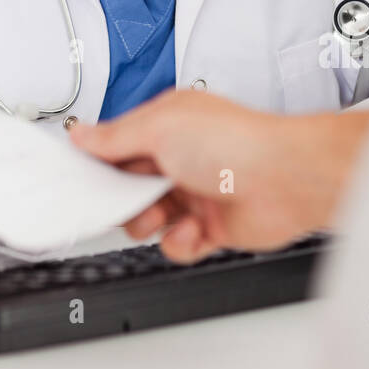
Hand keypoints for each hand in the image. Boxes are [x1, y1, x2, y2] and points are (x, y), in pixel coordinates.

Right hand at [69, 89, 368, 261]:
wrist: (285, 179)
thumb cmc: (235, 142)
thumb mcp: (159, 128)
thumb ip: (115, 137)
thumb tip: (82, 134)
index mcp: (167, 125)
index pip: (119, 144)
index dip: (100, 162)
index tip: (83, 177)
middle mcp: (181, 156)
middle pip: (130, 186)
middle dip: (123, 197)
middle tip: (123, 199)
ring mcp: (196, 191)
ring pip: (150, 218)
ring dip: (150, 222)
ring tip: (160, 214)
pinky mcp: (211, 226)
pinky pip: (178, 244)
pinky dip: (180, 242)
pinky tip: (192, 229)